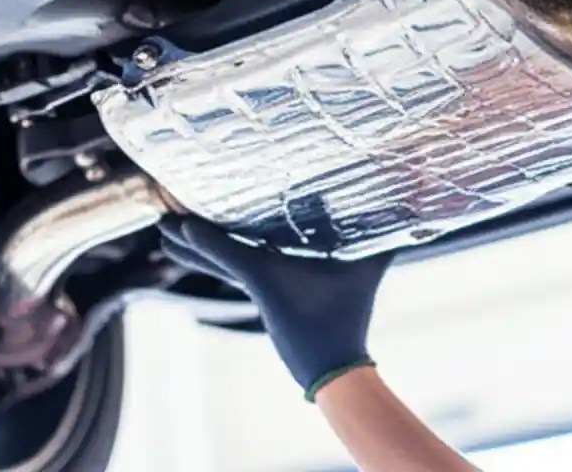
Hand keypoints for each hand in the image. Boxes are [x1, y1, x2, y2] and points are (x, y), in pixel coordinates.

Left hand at [158, 216, 391, 399]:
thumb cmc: (346, 318)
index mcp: (267, 272)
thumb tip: (414, 205)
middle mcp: (255, 281)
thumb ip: (386, 237)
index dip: (198, 229)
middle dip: (183, 236)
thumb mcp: (364, 271)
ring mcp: (257, 292)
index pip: (224, 245)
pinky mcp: (264, 299)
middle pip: (209, 254)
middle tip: (157, 217)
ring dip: (191, 249)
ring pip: (216, 265)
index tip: (176, 212)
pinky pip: (233, 272)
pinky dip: (217, 256)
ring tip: (164, 234)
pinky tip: (211, 249)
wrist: (336, 366)